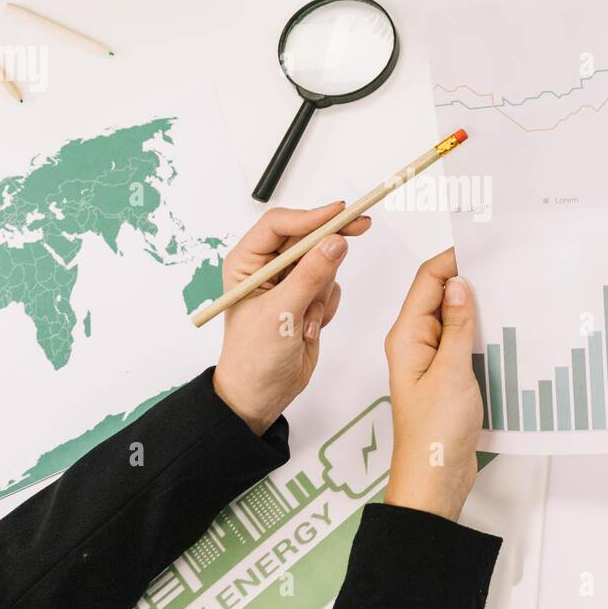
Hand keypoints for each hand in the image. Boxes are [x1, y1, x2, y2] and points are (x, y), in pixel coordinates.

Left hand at [213, 203, 370, 434]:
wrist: (261, 395)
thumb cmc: (253, 358)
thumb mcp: (281, 313)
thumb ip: (310, 276)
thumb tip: (336, 242)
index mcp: (246, 263)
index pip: (279, 225)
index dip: (311, 217)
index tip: (340, 213)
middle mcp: (266, 267)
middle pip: (306, 236)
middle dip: (329, 242)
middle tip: (362, 225)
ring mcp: (289, 283)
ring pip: (324, 262)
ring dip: (323, 290)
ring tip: (307, 320)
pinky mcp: (307, 299)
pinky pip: (331, 286)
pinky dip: (327, 305)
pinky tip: (311, 328)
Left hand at [384, 249, 484, 521]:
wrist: (436, 478)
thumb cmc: (435, 434)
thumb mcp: (452, 372)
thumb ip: (458, 326)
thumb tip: (460, 284)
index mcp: (407, 336)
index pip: (427, 280)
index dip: (453, 259)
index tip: (484, 246)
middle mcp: (416, 342)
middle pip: (440, 295)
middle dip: (469, 278)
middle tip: (505, 265)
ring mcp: (432, 359)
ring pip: (455, 318)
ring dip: (478, 305)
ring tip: (510, 291)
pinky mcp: (448, 375)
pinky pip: (463, 341)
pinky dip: (481, 330)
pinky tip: (504, 328)